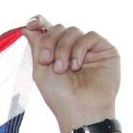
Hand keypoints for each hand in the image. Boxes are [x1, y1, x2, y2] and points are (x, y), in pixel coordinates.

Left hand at [19, 15, 119, 130]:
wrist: (81, 108)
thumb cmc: (59, 95)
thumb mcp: (41, 70)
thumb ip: (37, 47)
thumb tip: (27, 27)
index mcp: (55, 54)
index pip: (48, 31)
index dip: (40, 24)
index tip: (31, 24)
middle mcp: (71, 49)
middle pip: (58, 28)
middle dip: (50, 42)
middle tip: (46, 61)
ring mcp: (88, 48)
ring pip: (72, 31)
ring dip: (63, 49)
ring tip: (63, 69)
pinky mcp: (104, 49)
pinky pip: (89, 36)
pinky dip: (79, 49)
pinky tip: (77, 65)